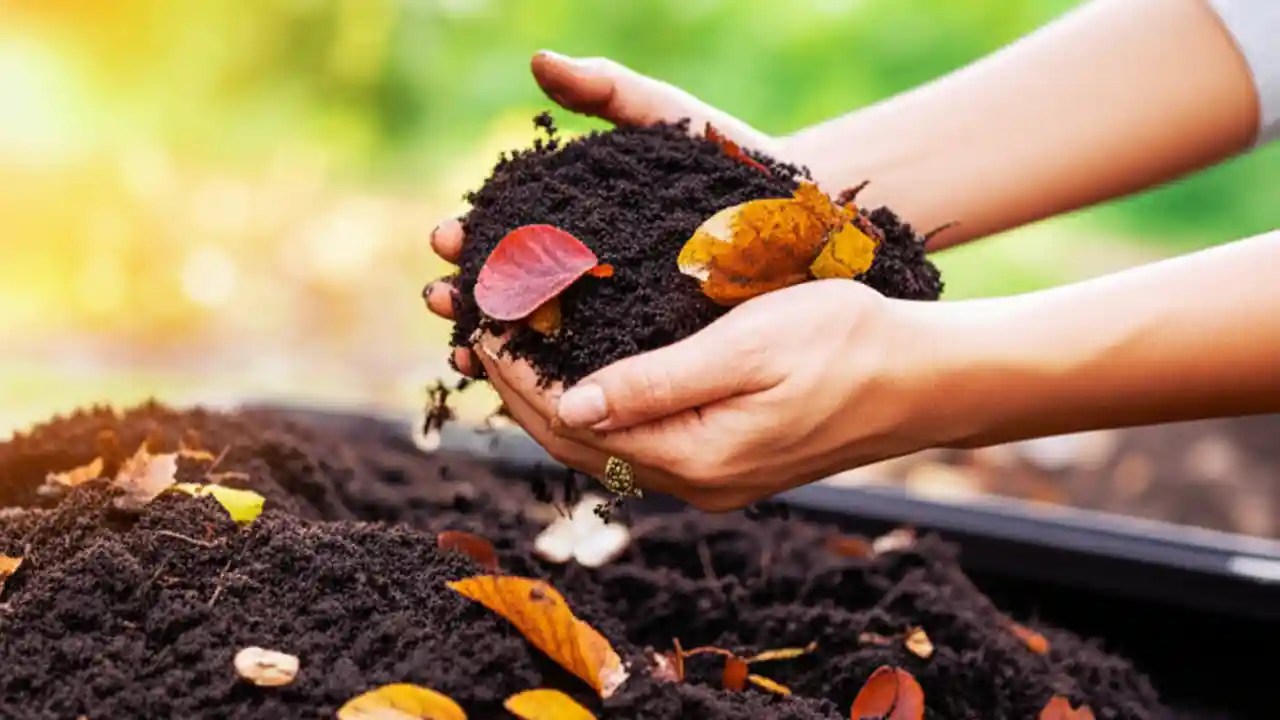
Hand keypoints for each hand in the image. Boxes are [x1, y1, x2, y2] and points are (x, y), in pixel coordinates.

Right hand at [426, 49, 777, 376]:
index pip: (507, 230)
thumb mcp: (667, 120)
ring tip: (466, 352)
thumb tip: (540, 62)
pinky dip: (553, 385)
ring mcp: (616, 312)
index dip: (473, 236)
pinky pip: (591, 374)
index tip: (446, 238)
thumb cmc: (733, 158)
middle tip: (441, 299)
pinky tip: (523, 395)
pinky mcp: (647, 350)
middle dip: (471, 294)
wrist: (804, 213)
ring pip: (540, 338)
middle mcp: (589, 266)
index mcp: (581, 217)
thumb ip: (609, 89)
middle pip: (510, 287)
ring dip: (496, 348)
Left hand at [472, 281, 950, 510]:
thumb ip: (658, 381)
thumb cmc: (845, 344)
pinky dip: (593, 408)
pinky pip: (634, 441)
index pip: (572, 422)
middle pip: (575, 444)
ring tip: (510, 351)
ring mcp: (710, 479)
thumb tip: (574, 406)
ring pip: (601, 447)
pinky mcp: (724, 463)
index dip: (517, 372)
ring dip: (549, 401)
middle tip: (476, 332)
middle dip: (517, 389)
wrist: (920, 380)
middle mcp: (694, 482)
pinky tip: (579, 374)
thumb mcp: (749, 346)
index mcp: (696, 456)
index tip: (480, 320)